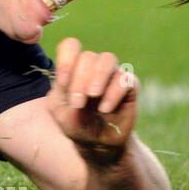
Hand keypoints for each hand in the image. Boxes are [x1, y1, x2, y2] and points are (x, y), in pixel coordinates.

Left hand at [47, 37, 137, 162]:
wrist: (97, 143)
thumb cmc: (75, 122)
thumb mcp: (59, 112)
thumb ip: (60, 95)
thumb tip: (75, 86)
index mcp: (72, 68)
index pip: (70, 46)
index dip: (66, 60)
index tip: (62, 82)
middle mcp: (92, 67)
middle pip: (87, 56)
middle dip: (80, 79)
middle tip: (78, 102)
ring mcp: (112, 75)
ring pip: (107, 59)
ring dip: (98, 77)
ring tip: (93, 96)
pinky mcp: (129, 86)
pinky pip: (126, 79)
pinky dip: (114, 93)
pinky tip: (105, 109)